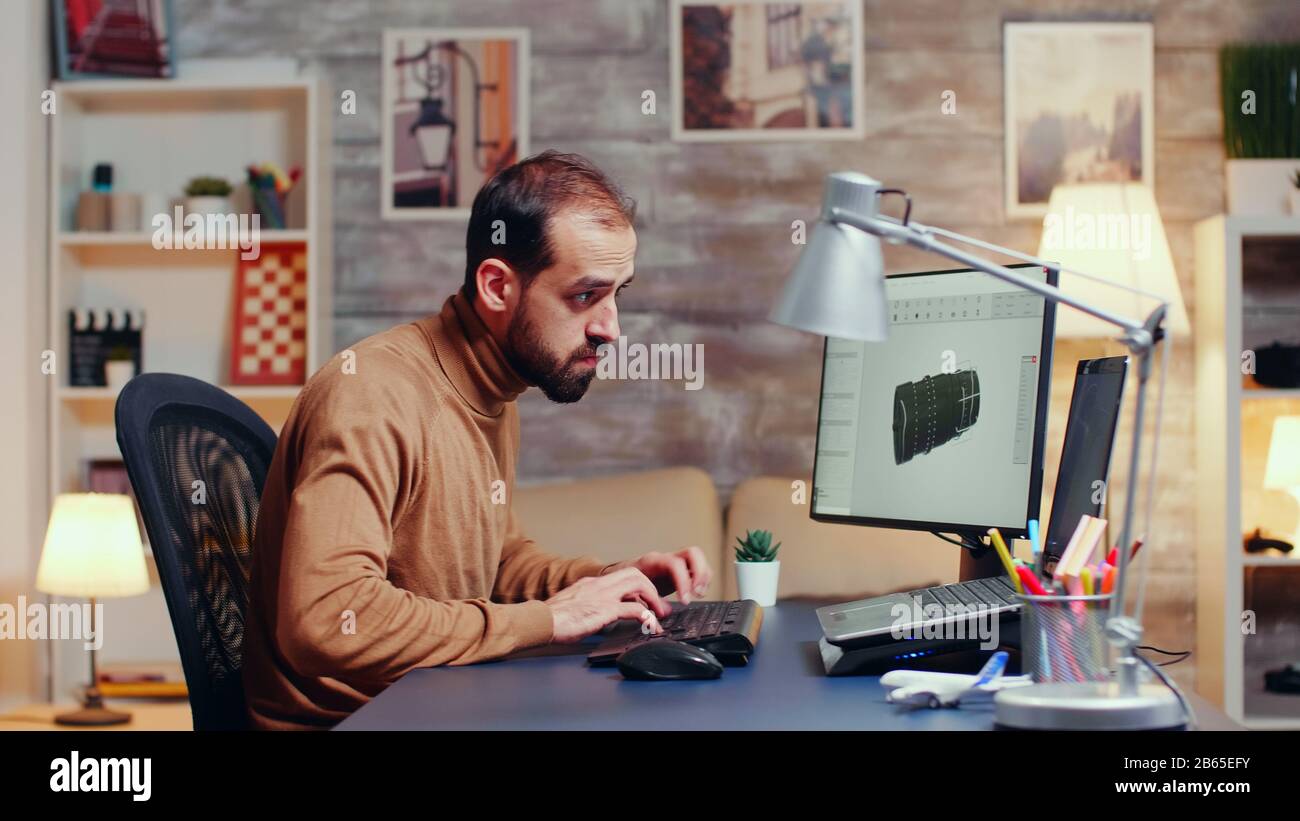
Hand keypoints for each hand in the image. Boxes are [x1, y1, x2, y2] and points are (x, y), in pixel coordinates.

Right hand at [545, 567, 670, 643]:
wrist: (538, 621)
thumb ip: (586, 605)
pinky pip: (635, 609)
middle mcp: (599, 585)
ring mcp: (602, 595)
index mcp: (591, 584)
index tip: (646, 602)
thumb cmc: (550, 619)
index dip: (638, 589)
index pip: (621, 577)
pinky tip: (651, 627)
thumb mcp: (572, 606)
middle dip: (651, 589)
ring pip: (639, 583)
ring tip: (660, 616)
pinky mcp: (604, 610)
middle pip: (635, 574)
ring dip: (654, 599)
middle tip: (659, 607)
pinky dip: (648, 617)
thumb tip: (594, 615)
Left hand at [602, 546, 712, 604]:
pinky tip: (697, 592)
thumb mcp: (631, 593)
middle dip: (699, 574)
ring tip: (699, 593)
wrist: (618, 576)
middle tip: (697, 593)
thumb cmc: (623, 584)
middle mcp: (666, 559)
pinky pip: (697, 567)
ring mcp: (674, 562)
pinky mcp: (679, 570)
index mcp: (653, 562)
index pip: (675, 564)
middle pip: (693, 553)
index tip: (685, 600)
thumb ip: (646, 602)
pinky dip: (702, 579)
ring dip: (703, 576)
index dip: (683, 581)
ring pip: (698, 558)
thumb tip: (665, 611)